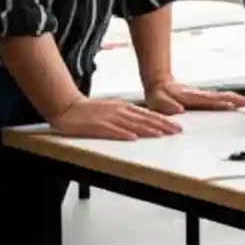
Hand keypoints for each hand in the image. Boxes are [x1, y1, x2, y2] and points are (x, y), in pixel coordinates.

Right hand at [49, 97, 182, 140]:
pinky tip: (132, 138)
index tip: (176, 126)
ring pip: (131, 124)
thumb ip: (128, 116)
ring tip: (160, 135)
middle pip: (144, 119)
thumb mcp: (113, 110)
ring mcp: (108, 118)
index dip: (163, 121)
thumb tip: (144, 123)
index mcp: (124, 107)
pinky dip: (123, 133)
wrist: (68, 106)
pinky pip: (111, 130)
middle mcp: (119, 111)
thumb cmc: (90, 110)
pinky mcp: (96, 125)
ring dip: (146, 130)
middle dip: (161, 126)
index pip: (148, 115)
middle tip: (176, 131)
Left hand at [143, 80, 244, 115]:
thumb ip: (167, 105)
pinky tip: (229, 106)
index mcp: (193, 97)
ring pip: (220, 97)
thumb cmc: (158, 95)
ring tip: (243, 105)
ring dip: (232, 100)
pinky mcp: (200, 99)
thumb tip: (178, 109)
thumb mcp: (158, 101)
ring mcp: (201, 96)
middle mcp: (200, 95)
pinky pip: (215, 99)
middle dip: (236, 99)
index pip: (214, 98)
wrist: (158, 85)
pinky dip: (225, 101)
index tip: (239, 102)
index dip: (228, 100)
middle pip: (221, 96)